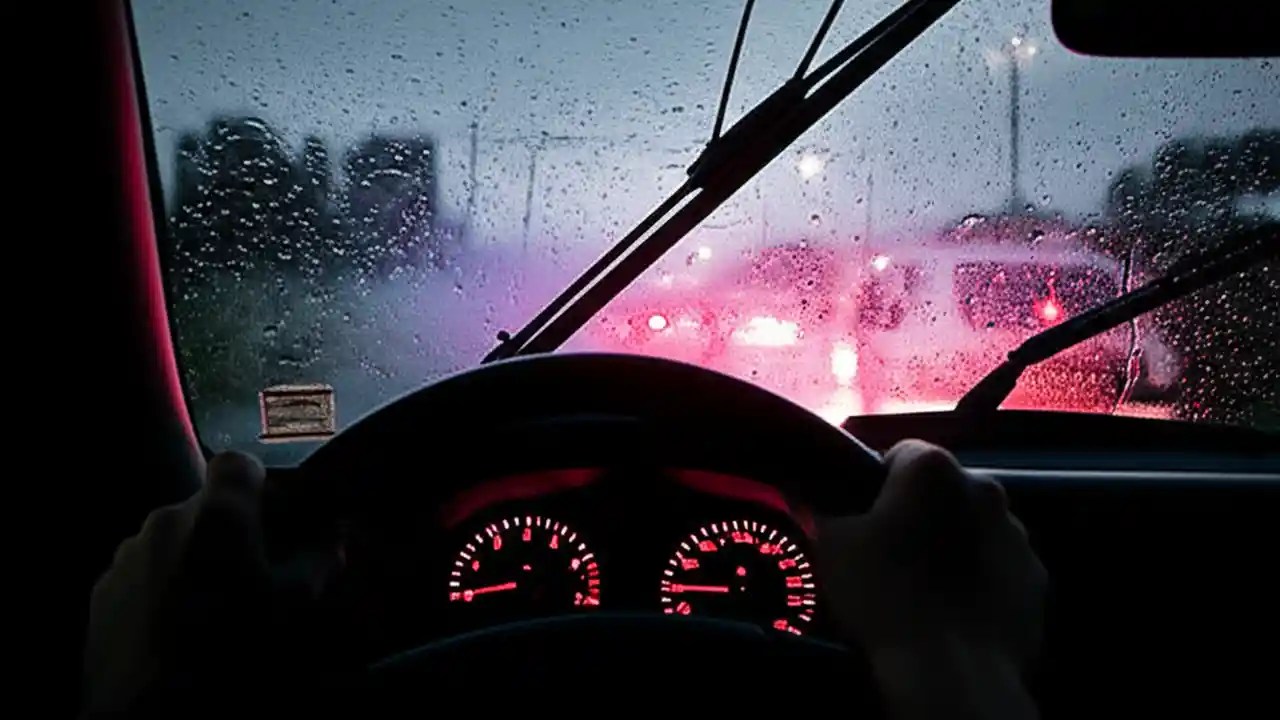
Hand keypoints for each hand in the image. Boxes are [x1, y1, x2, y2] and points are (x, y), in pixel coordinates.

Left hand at [82, 452, 339, 715]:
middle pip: (208, 506)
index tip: (277, 518)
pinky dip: (167, 586)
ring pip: (177, 539)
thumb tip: (331, 538)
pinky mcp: (104, 588)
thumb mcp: (296, 606)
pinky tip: (181, 626)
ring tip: (217, 606)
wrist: (145, 711)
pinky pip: (147, 570)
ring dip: (199, 559)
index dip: (261, 485)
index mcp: (217, 515)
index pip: (239, 464)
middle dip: (233, 532)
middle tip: (256, 573)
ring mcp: (129, 553)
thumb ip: (320, 560)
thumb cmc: (229, 650)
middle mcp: (167, 519)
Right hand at [820, 440, 1045, 718]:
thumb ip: (822, 503)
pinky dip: (981, 579)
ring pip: (974, 528)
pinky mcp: (1035, 578)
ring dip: (953, 544)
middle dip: (920, 513)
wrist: (949, 671)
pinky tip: (955, 609)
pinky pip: (999, 567)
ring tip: (924, 587)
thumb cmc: (884, 596)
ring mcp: (1017, 535)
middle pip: (943, 491)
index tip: (865, 519)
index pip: (901, 454)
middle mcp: (984, 489)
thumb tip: (810, 486)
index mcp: (933, 469)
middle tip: (891, 555)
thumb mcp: (833, 543)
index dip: (878, 485)